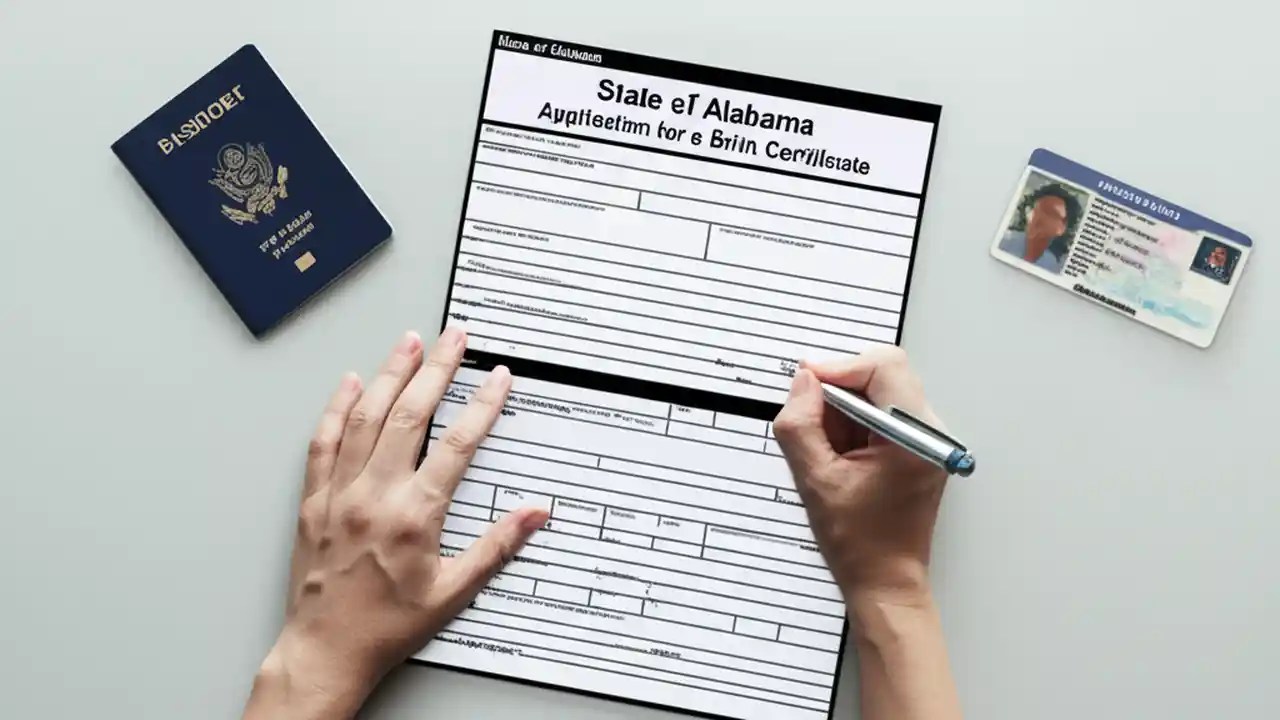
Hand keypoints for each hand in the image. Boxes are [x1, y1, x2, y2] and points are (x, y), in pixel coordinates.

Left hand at [244, 329, 548, 719]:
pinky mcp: (314, 500)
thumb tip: (535, 514)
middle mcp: (375, 495)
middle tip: (454, 337)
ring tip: (409, 343)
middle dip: (437, 369)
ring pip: (366, 417)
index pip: (457, 444)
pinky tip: (350, 383)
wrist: (325, 650)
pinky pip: (324, 441)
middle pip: (410, 414)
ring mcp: (340, 493)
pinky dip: (338, 408)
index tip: (497, 378)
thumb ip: (496, 546)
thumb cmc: (387, 627)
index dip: (482, 405)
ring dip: (390, 374)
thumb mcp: (453, 592)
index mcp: (415, 515)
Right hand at [772, 348, 946, 610]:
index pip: (882, 367)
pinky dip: (854, 424)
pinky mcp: (916, 447)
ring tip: (831, 452)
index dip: (839, 368)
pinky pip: (882, 414)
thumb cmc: (859, 544)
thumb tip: (803, 382)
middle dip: (839, 391)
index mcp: (915, 438)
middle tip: (815, 424)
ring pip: (879, 392)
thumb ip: (800, 425)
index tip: (808, 385)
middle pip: (883, 374)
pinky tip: (842, 458)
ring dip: (845, 411)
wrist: (886, 582)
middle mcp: (930, 433)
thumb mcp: (814, 481)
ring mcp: (926, 440)